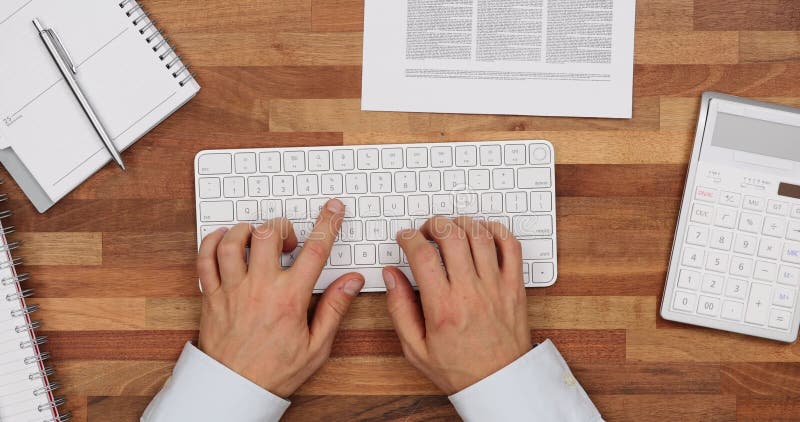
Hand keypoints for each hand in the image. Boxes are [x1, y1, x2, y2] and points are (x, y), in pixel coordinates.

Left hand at [196, 199, 364, 397]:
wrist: (234, 389)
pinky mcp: (212, 295)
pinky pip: (205, 258)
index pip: (314, 250)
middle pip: (269, 235)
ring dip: (248, 231)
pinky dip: (213, 242)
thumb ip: (335, 308)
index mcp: (289, 299)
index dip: (327, 224)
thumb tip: (351, 282)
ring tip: (258, 239)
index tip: (333, 210)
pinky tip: (226, 241)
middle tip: (288, 240)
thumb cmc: (275, 370)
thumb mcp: (316, 345)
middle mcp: (259, 288)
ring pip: (234, 241)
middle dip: (282, 227)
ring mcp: (232, 290)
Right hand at [382, 216, 530, 394]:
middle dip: (433, 224)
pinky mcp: (515, 286)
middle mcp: (470, 292)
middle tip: (426, 231)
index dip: (408, 238)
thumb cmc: (459, 368)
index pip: (422, 255)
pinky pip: (510, 246)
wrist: (499, 382)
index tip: (405, 238)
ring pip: (479, 235)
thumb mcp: (415, 347)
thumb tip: (391, 276)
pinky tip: (482, 232)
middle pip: (451, 236)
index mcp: (443, 307)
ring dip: (461, 223)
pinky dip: (496, 230)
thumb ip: (399, 308)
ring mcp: (496, 286)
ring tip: (450, 229)